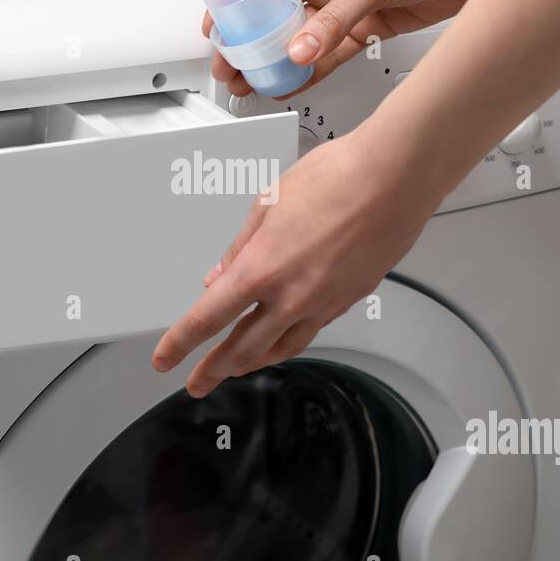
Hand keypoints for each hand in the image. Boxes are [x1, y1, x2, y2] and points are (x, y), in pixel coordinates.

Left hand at [151, 125, 445, 396]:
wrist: (395, 179)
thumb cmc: (336, 177)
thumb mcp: (269, 202)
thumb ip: (240, 245)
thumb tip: (219, 275)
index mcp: (260, 269)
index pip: (207, 319)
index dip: (180, 344)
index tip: (164, 359)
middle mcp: (290, 297)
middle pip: (242, 349)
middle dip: (214, 370)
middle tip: (198, 383)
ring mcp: (323, 303)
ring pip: (280, 349)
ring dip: (252, 363)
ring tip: (236, 369)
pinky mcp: (348, 300)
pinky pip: (310, 331)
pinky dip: (288, 342)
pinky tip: (282, 340)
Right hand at [207, 0, 497, 98]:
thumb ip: (335, 20)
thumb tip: (299, 52)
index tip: (217, 27)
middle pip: (271, 7)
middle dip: (247, 37)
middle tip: (231, 64)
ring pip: (297, 32)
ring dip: (275, 57)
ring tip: (255, 81)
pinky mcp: (367, 23)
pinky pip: (328, 49)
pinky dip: (310, 68)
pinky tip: (293, 82)